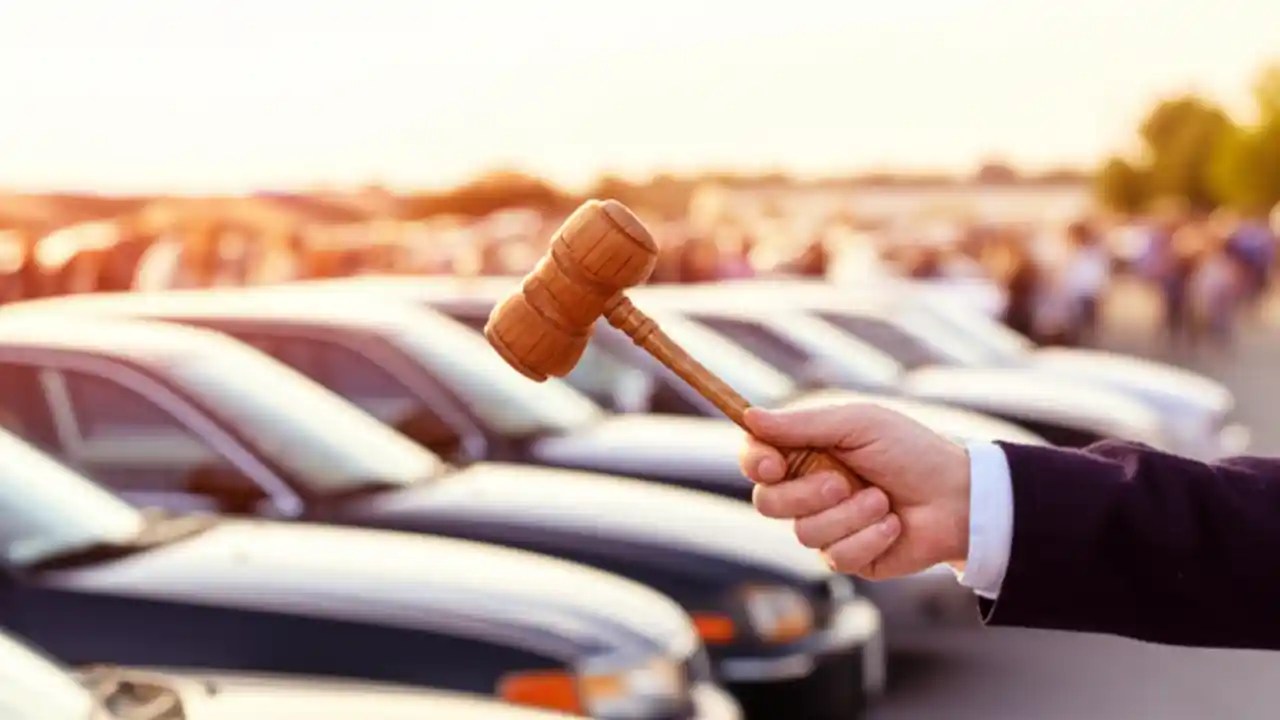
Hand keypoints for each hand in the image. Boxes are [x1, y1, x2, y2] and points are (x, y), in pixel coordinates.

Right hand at [740, 403, 970, 579]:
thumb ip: (802, 424)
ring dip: (849, 515)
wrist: (960, 497)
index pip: (756, 460)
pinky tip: (892, 525)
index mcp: (807, 453)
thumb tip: (749, 418)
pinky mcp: (848, 557)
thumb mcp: (858, 424)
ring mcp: (826, 526)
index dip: (755, 463)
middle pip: (767, 502)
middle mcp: (809, 491)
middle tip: (844, 481)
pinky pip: (835, 557)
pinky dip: (869, 537)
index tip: (773, 464)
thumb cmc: (911, 451)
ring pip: (803, 532)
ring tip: (883, 501)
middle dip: (806, 494)